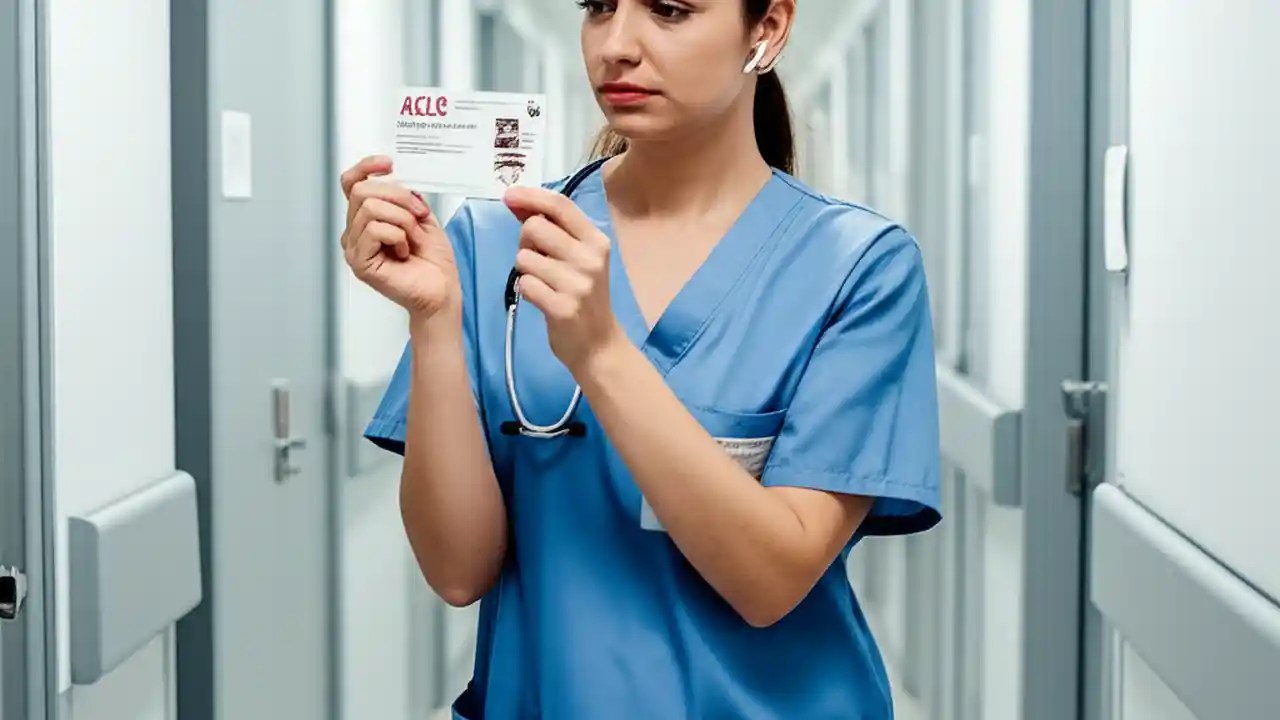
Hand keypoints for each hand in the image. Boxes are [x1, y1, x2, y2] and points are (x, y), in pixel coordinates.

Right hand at [340, 155, 460, 322]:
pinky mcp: (359, 262)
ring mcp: (354, 247)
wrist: (442, 290)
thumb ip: (405, 197)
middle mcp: (355, 231)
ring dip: (402, 219)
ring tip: (413, 237)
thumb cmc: (433, 261)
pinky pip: (374, 230)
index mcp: (367, 217)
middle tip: (419, 213)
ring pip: (370, 209)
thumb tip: (396, 180)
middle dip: (397, 196)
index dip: (366, 167)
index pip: (351, 183)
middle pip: (362, 191)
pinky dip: (397, 235)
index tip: (389, 164)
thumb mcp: (422, 217)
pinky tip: (404, 251)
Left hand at [503, 186, 625, 373]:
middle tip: (538, 260)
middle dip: (525, 241)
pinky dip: (526, 290)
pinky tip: (542, 299)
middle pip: (534, 228)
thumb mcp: (579, 259)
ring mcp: (578, 284)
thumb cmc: (585, 298)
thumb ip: (552, 229)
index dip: (531, 196)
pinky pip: (525, 284)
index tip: (509, 196)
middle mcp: (590, 259)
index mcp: (596, 241)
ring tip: (543, 283)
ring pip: (524, 257)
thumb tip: (517, 202)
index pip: (560, 205)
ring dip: (525, 269)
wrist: (599, 345)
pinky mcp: (562, 308)